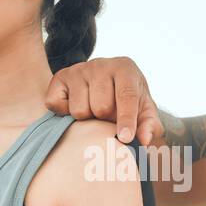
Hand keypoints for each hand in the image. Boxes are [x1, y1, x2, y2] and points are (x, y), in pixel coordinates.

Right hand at [44, 56, 163, 145]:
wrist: (107, 82)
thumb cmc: (128, 99)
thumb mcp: (144, 110)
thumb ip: (149, 125)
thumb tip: (143, 140)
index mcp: (125, 68)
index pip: (126, 96)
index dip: (126, 119)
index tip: (126, 138)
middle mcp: (100, 64)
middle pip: (100, 107)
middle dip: (104, 118)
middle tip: (107, 115)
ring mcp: (78, 69)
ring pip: (79, 110)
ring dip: (86, 118)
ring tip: (92, 109)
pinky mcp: (60, 77)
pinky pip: (56, 104)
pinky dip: (64, 112)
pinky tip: (75, 105)